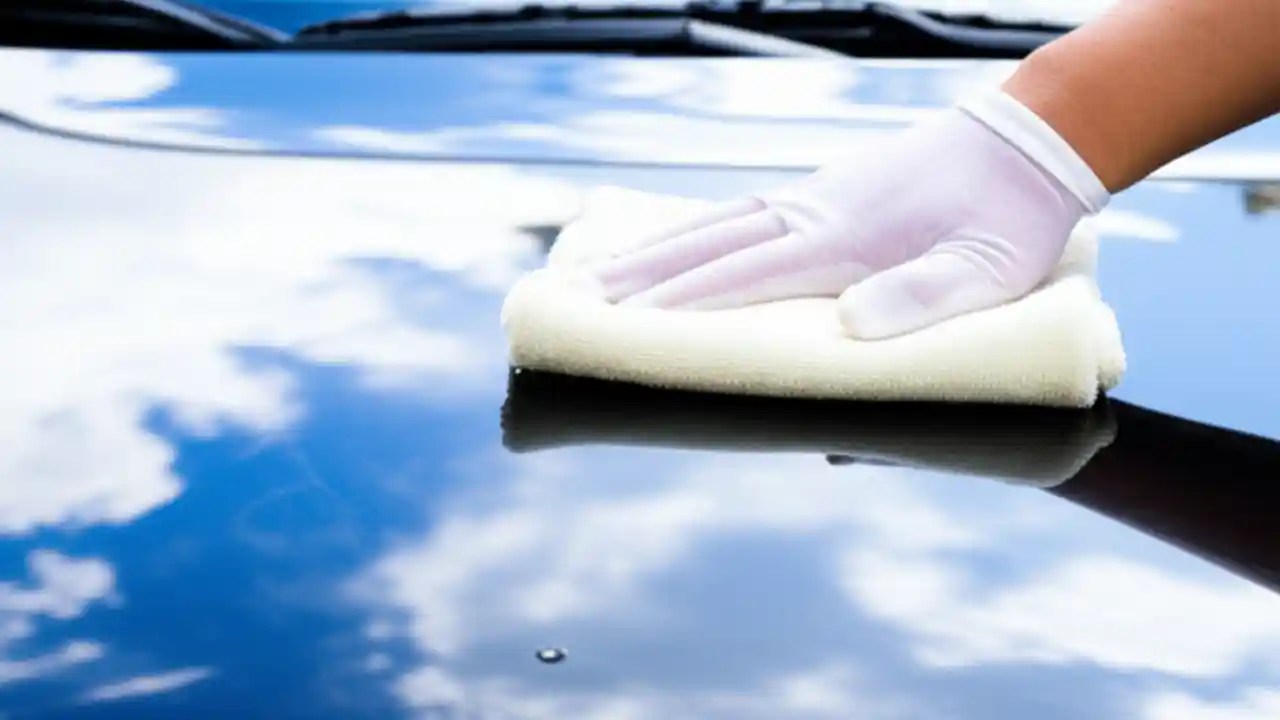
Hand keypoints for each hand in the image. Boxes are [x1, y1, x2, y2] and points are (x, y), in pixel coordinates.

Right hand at [592, 92, 1108, 338]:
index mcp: (846, 239)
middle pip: (709, 246)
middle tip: (577, 301)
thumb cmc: (1014, 218)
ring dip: (654, 252)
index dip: (682, 306)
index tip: (621, 327)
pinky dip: (694, 229)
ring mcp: (814, 194)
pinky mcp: (824, 189)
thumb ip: (925, 299)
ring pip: (716, 224)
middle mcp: (814, 211)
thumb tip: (848, 325)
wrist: (1032, 138)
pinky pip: (740, 211)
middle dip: (640, 278)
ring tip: (599, 273)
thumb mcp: (991, 271)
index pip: (744, 276)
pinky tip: (678, 243)